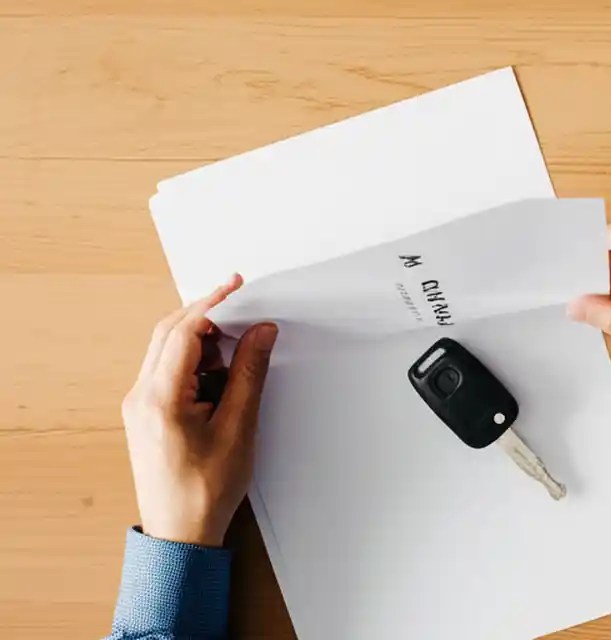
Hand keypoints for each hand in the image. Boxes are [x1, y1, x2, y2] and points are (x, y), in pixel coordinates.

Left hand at [122, 274, 277, 546]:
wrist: (180, 533)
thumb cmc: (206, 491)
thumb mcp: (238, 428)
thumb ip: (248, 373)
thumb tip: (261, 332)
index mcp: (159, 397)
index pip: (184, 331)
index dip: (213, 304)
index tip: (237, 286)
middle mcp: (140, 395)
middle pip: (170, 334)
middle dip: (208, 315)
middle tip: (243, 305)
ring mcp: (139, 404)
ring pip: (168, 350)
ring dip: (203, 339)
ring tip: (240, 347)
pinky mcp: (147, 412)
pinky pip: (168, 370)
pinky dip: (196, 360)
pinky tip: (222, 372)